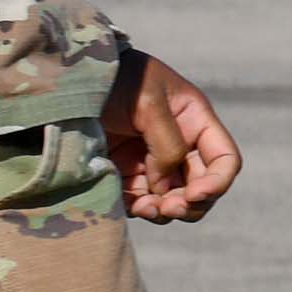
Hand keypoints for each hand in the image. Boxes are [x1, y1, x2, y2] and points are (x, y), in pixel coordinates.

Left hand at [106, 49, 242, 223]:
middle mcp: (179, 145)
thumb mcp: (148, 102)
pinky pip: (140, 203)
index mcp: (194, 121)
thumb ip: (168, 144)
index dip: (218, 182)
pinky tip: (130, 205)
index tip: (195, 195)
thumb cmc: (115, 79)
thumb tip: (166, 186)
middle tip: (168, 209)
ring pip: (172, 202)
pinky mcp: (125, 174)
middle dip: (190, 204)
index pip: (224, 160)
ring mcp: (151, 162)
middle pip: (201, 188)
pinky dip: (139, 210)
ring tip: (144, 208)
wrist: (67, 81)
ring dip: (163, 212)